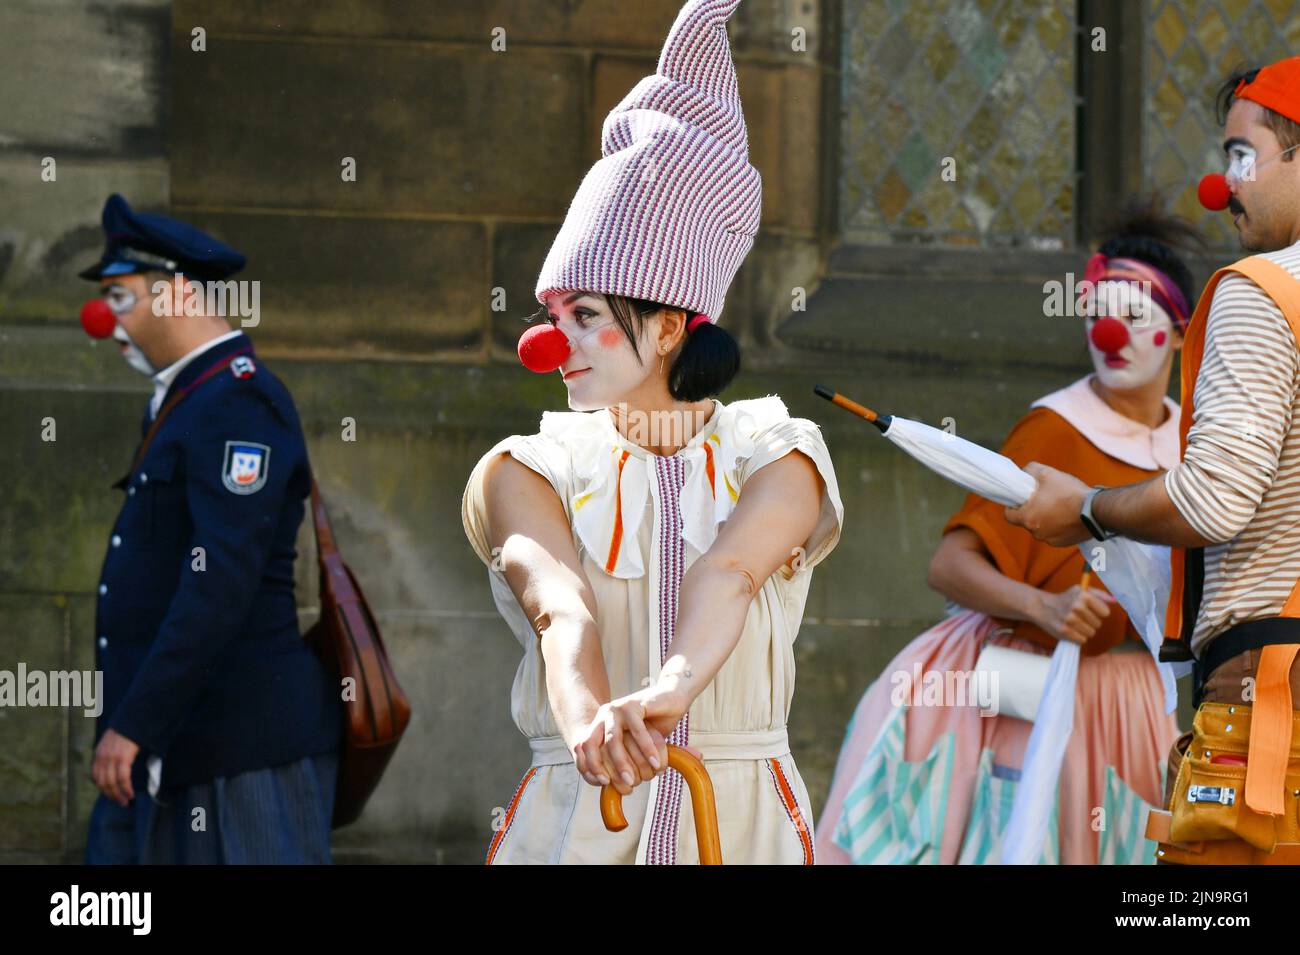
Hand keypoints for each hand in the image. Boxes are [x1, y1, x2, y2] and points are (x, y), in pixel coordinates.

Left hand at [92, 729, 139, 806]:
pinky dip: (126, 788)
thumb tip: (117, 766)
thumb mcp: (113, 741)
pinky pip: (122, 778)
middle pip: (103, 782)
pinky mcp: (122, 758)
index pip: (96, 777)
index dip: (103, 788)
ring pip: (111, 783)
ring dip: (118, 795)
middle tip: (120, 802)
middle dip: (111, 795)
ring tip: (126, 801)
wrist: (133, 717)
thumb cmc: (128, 729)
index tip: (112, 794)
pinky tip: (130, 794)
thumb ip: (111, 753)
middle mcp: (102, 757)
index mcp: (99, 754)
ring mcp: (111, 758)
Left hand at [570, 687, 696, 793]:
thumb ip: (624, 759)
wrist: (672, 700)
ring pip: (613, 740)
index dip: (589, 767)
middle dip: (606, 768)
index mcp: (599, 725)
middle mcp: (604, 715)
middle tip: (626, 785)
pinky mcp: (632, 705)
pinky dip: (647, 750)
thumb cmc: (654, 725)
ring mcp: (616, 709)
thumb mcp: (635, 745)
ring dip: (624, 763)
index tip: (604, 784)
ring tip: (640, 780)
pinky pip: (636, 731)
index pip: (584, 748)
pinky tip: (656, 763)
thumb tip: (617, 787)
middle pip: (593, 745)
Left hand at [1004, 462, 1092, 545]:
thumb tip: (1024, 472)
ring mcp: (1050, 539)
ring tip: (1059, 505)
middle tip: (1043, 498)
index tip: (1020, 499)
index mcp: (1028, 518)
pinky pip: (1055, 534)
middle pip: (1026, 520)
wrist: (1097, 511)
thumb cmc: (1070, 493)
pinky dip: (1058, 526)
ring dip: (1046, 518)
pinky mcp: (1064, 543)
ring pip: (1041, 527)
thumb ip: (1030, 470)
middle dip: (1032, 510)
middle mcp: (1036, 533)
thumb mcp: (1047, 473)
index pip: (1009, 515)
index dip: (1012, 506)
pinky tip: (1068, 515)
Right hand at [1032, 585, 1115, 644]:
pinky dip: (1078, 637)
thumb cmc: (1064, 598)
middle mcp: (1077, 607)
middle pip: (1098, 624)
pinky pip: (1082, 640)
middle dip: (1090, 622)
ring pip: (1091, 633)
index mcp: (1083, 595)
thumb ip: (1099, 594)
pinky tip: (1070, 630)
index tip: (1089, 611)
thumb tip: (1114, 601)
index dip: (1098, 612)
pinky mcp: (1064, 631)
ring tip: (1074, 624)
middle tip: (1079, 617)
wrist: (1041, 606)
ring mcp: (1070, 619)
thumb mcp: (1080, 590)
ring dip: (1084, 631)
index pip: (1105, 612)